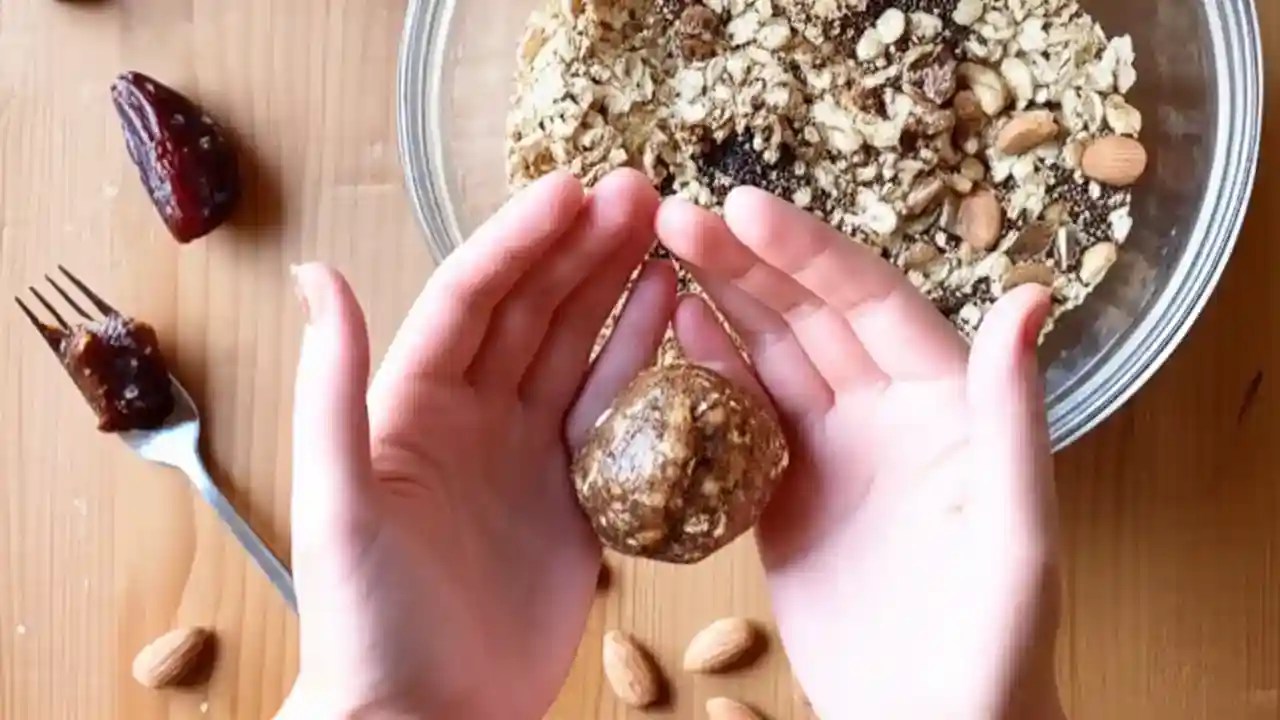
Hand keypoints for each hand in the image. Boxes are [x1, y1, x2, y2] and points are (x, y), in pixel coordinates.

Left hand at [279, 169, 674, 718]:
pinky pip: (611, 412)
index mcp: (409, 403)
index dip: (520, 239)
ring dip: (616, 287)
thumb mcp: (337, 499)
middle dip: (582, 247)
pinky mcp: (574, 495)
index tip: (571, 189)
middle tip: (637, 190)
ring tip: (661, 230)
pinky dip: (641, 359)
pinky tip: (669, 311)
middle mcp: (470, 414)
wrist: (426, 719)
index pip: (472, 297)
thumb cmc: (367, 622)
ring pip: (577, 349)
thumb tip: (316, 272)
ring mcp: (525, 451)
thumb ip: (331, 386)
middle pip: (533, 309)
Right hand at [658, 188, 1063, 719]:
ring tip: (659, 254)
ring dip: (717, 304)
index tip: (744, 209)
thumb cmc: (994, 642)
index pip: (871, 302)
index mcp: (946, 403)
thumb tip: (1031, 292)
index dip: (809, 252)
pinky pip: (738, 421)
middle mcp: (886, 413)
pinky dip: (702, 376)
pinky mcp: (782, 495)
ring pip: (768, 357)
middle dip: (744, 263)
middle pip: (808, 316)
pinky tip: (668, 335)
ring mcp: (830, 452)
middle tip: (675, 216)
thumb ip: (1012, 414)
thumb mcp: (1014, 529)